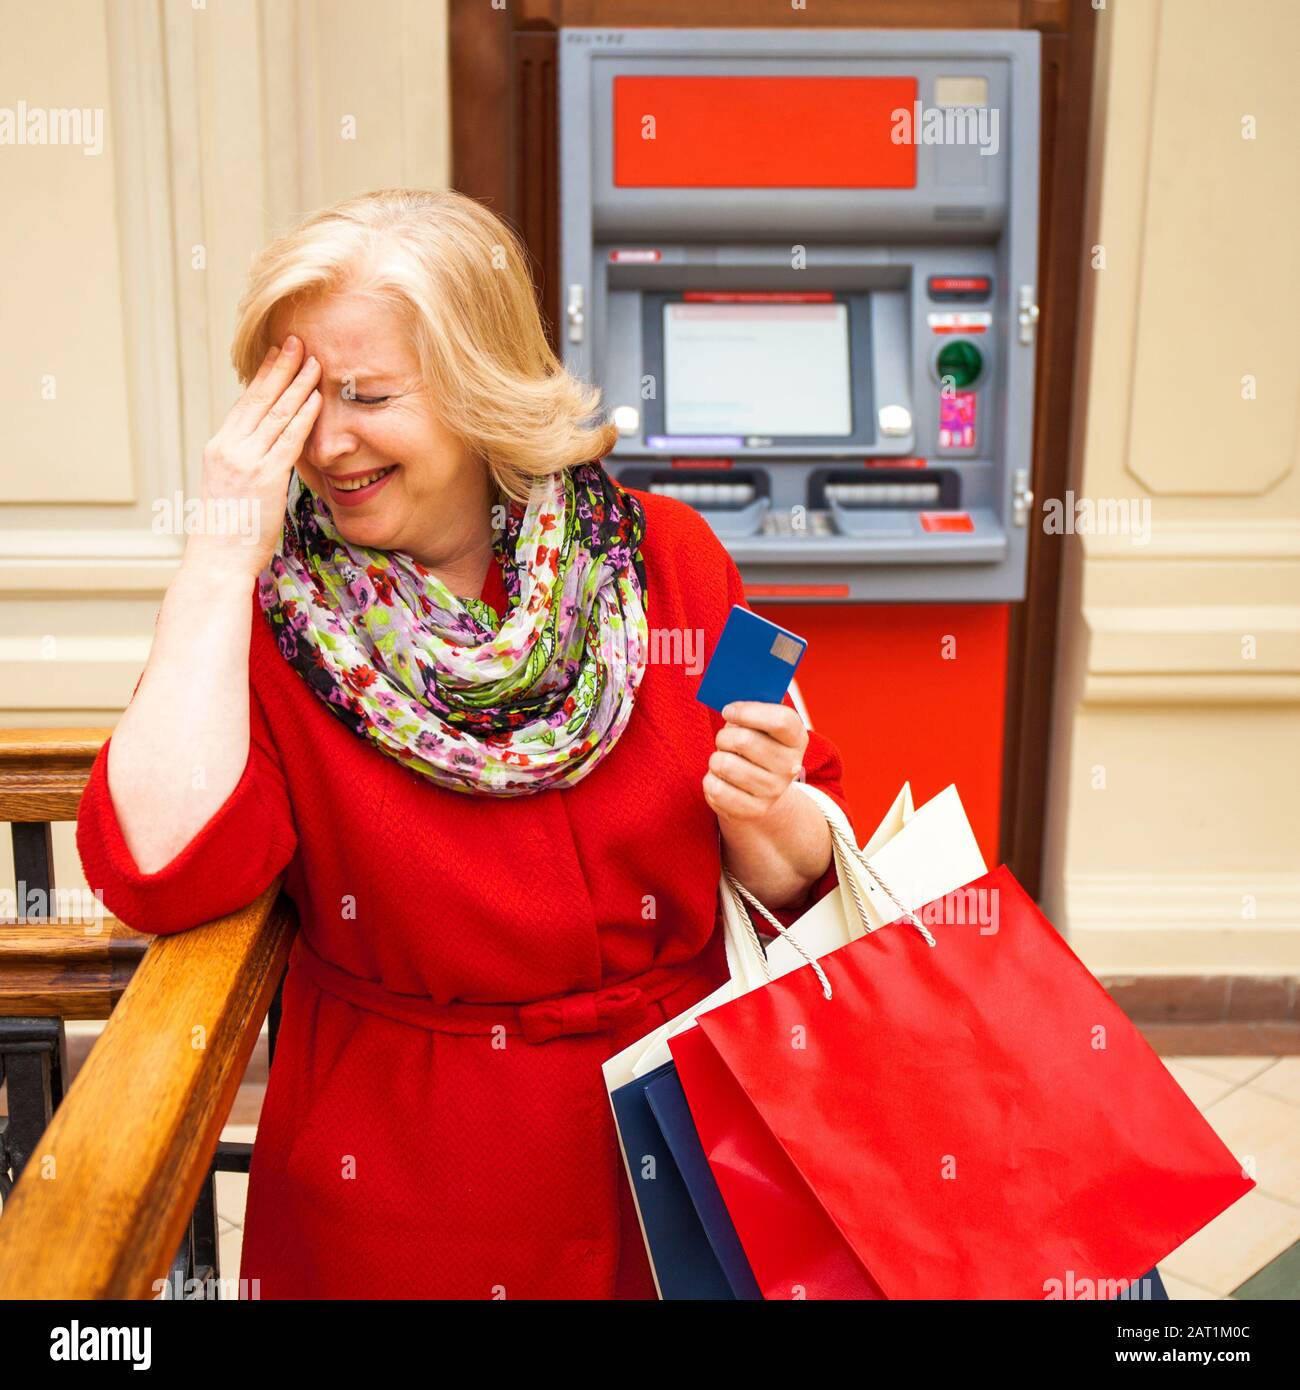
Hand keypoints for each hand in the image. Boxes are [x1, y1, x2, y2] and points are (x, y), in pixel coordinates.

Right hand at [183, 336, 322, 580]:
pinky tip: (317, 398)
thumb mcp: (231, 489)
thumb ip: (246, 466)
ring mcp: (247, 461)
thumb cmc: (228, 533)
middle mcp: (230, 447)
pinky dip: (304, 415)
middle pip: (259, 398)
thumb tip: (265, 454)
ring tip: (314, 360)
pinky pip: (289, 439)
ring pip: (276, 413)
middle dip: (280, 366)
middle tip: (297, 340)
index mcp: (220, 448)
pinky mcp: (266, 477)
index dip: (263, 376)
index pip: (245, 403)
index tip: (277, 354)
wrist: (217, 559)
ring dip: (297, 384)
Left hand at [703, 700, 807, 824]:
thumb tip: (737, 696)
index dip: (748, 711)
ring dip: (716, 757)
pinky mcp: (753, 810)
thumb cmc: (756, 745)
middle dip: (724, 735)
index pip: (780, 720)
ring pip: (724, 764)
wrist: (761, 791)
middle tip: (724, 739)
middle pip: (744, 740)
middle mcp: (790, 766)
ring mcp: (773, 791)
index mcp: (796, 738)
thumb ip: (754, 706)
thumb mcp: (762, 725)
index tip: (728, 710)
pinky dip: (710, 779)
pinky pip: (715, 787)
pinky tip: (721, 779)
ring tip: (724, 759)